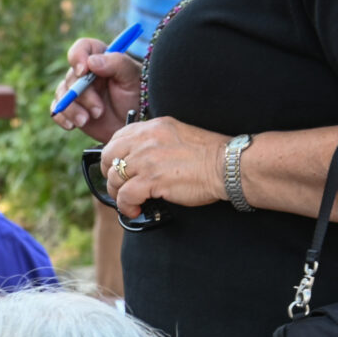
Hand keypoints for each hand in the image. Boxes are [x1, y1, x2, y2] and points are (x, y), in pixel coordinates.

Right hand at [51, 36, 142, 142]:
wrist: (133, 123)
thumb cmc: (138, 97)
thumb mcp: (133, 77)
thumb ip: (116, 64)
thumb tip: (90, 62)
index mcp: (102, 59)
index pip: (83, 47)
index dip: (78, 56)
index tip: (83, 71)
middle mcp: (86, 73)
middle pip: (72, 77)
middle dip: (83, 96)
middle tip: (99, 110)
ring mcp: (77, 92)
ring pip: (62, 94)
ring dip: (72, 109)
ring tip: (85, 121)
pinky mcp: (71, 109)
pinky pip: (57, 110)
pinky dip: (62, 117)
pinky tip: (72, 125)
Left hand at [99, 116, 227, 217]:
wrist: (228, 166)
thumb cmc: (208, 155)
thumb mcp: (176, 136)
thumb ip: (154, 142)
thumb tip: (135, 157)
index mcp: (153, 127)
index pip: (117, 138)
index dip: (113, 156)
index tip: (116, 167)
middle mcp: (146, 140)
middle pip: (109, 157)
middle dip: (109, 174)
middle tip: (119, 185)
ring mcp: (147, 159)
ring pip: (114, 179)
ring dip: (118, 193)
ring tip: (129, 200)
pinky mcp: (151, 179)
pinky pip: (124, 196)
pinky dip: (126, 206)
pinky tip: (135, 209)